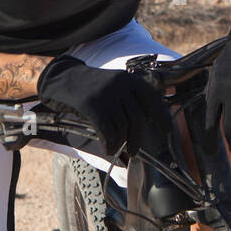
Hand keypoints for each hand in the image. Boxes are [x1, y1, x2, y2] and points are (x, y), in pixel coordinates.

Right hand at [36, 55, 172, 157]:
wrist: (62, 78)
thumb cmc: (91, 87)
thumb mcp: (114, 84)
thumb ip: (130, 97)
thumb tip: (147, 120)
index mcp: (129, 79)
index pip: (151, 99)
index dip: (161, 116)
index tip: (167, 130)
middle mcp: (120, 84)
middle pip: (137, 118)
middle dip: (137, 138)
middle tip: (134, 151)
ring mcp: (106, 94)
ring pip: (122, 126)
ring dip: (120, 142)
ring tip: (115, 148)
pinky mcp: (92, 105)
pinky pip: (107, 130)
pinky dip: (108, 142)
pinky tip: (107, 148)